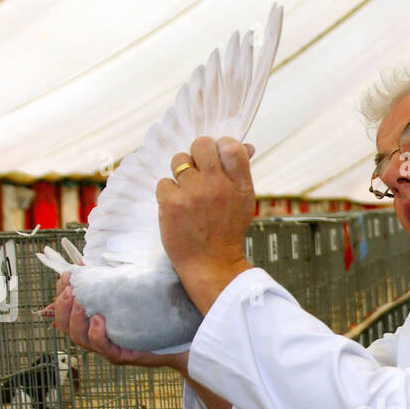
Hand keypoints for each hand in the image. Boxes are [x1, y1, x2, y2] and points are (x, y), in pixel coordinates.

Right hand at [50, 276, 185, 371]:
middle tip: (70, 290)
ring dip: (76, 319)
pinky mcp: (123, 356)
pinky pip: (104, 348)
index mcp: (92, 321)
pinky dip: (96, 334)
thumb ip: (108, 278)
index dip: (59, 295)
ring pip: (80, 339)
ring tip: (81, 303)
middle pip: (66, 327)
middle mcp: (97, 335)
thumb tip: (90, 258)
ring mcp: (109, 347)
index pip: (65, 312)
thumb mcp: (128, 290)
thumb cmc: (153, 312)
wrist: (180, 336)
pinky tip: (98, 320)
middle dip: (62, 307)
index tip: (65, 277)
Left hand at [157, 136, 255, 313]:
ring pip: (179, 160)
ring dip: (180, 173)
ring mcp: (193, 192)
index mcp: (239, 184)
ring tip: (187, 192)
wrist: (212, 265)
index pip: (230, 145)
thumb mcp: (244, 201)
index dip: (220, 147)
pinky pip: (164, 182)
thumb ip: (242, 172)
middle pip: (201, 144)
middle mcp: (218, 185)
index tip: (216, 160)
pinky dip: (168, 194)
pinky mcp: (171, 203)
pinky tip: (178, 208)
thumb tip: (245, 146)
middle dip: (197, 154)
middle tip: (197, 172)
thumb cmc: (226, 232)